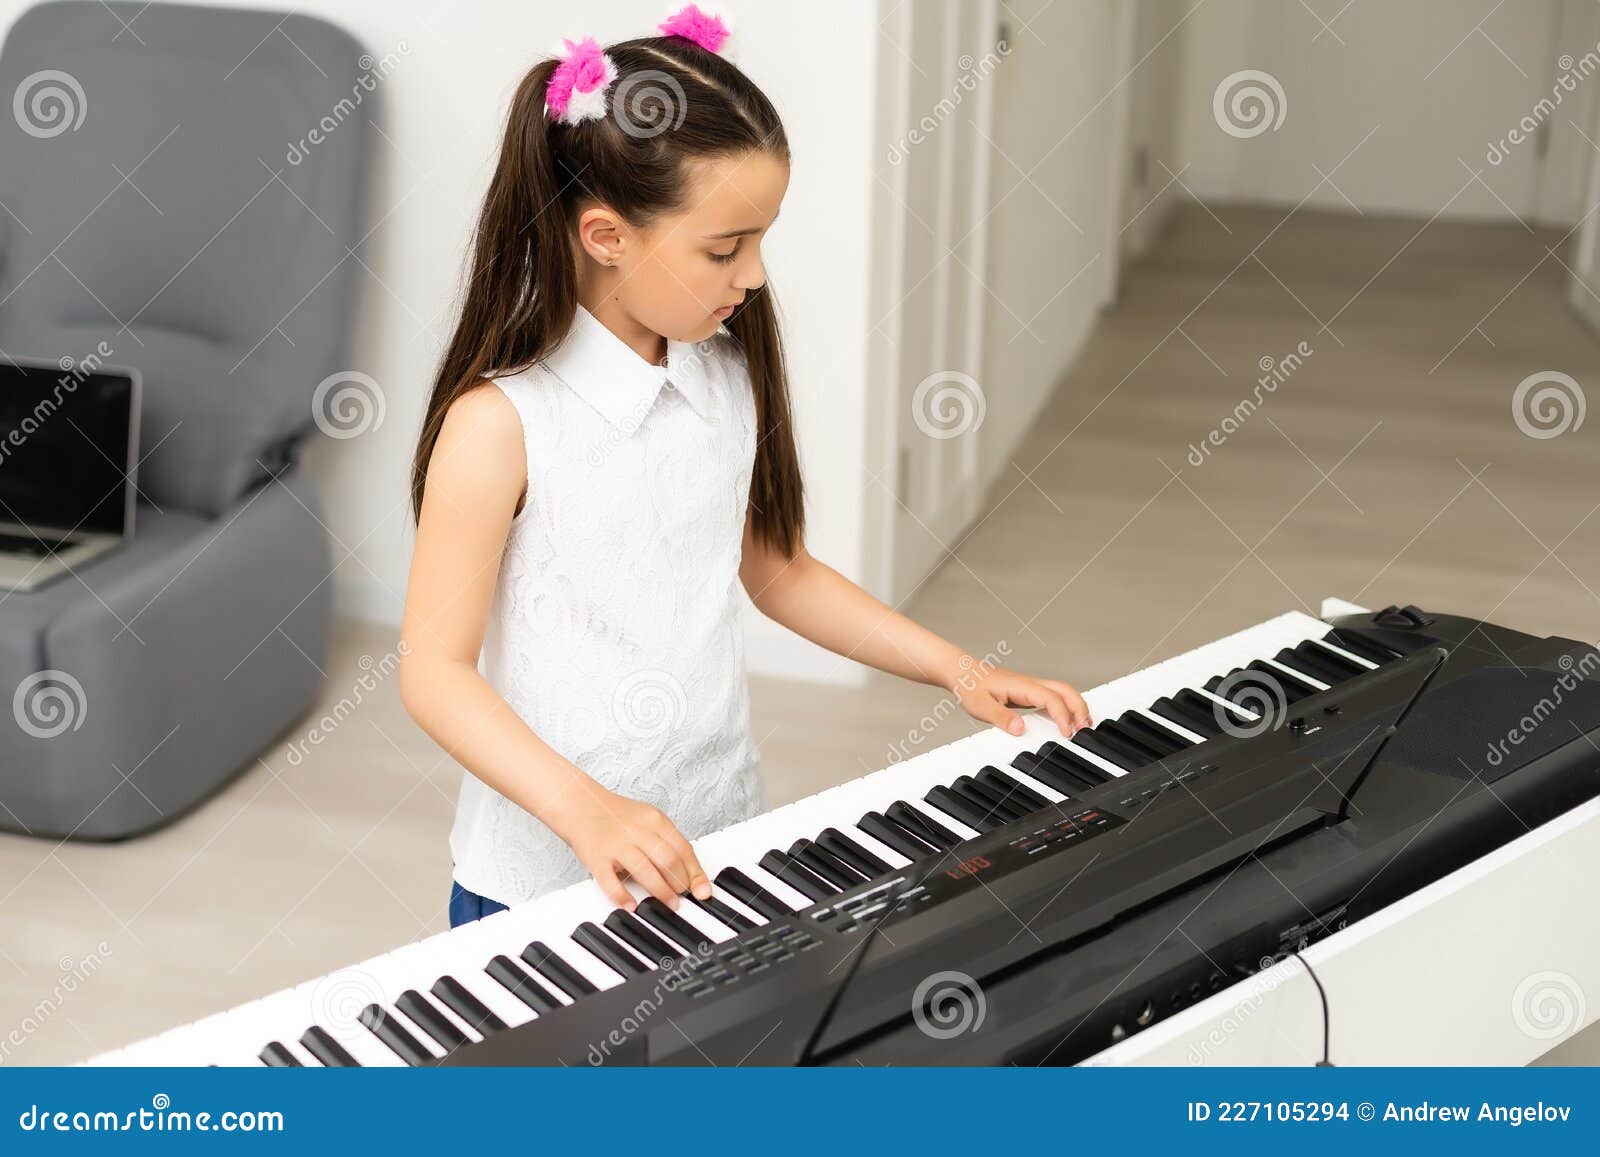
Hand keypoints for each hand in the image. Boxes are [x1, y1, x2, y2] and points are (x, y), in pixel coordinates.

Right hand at [549, 784, 710, 911]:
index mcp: (655, 820)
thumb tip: (690, 871)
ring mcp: (616, 845)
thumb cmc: (617, 816)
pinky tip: (632, 905)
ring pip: (645, 871)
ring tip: (671, 904)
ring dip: (662, 892)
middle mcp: (637, 831)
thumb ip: (667, 841)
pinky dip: (622, 896)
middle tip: (685, 898)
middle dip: (681, 884)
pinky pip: (610, 881)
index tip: (703, 891)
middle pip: (668, 860)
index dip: (696, 873)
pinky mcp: (596, 858)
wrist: (580, 804)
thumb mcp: (648, 819)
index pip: (683, 849)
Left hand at [952, 663, 1091, 736]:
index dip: (1063, 716)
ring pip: (1063, 692)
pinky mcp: (1029, 693)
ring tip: (1083, 727)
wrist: (962, 672)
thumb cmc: (970, 686)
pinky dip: (1066, 707)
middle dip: (1080, 709)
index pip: (1052, 699)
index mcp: (1023, 686)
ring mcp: (1031, 687)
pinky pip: (1054, 697)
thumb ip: (1001, 717)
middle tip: (1085, 730)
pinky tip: (1066, 721)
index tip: (1067, 733)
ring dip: (1076, 707)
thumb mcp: (981, 706)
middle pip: (1066, 691)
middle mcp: (1031, 684)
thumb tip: (1021, 729)